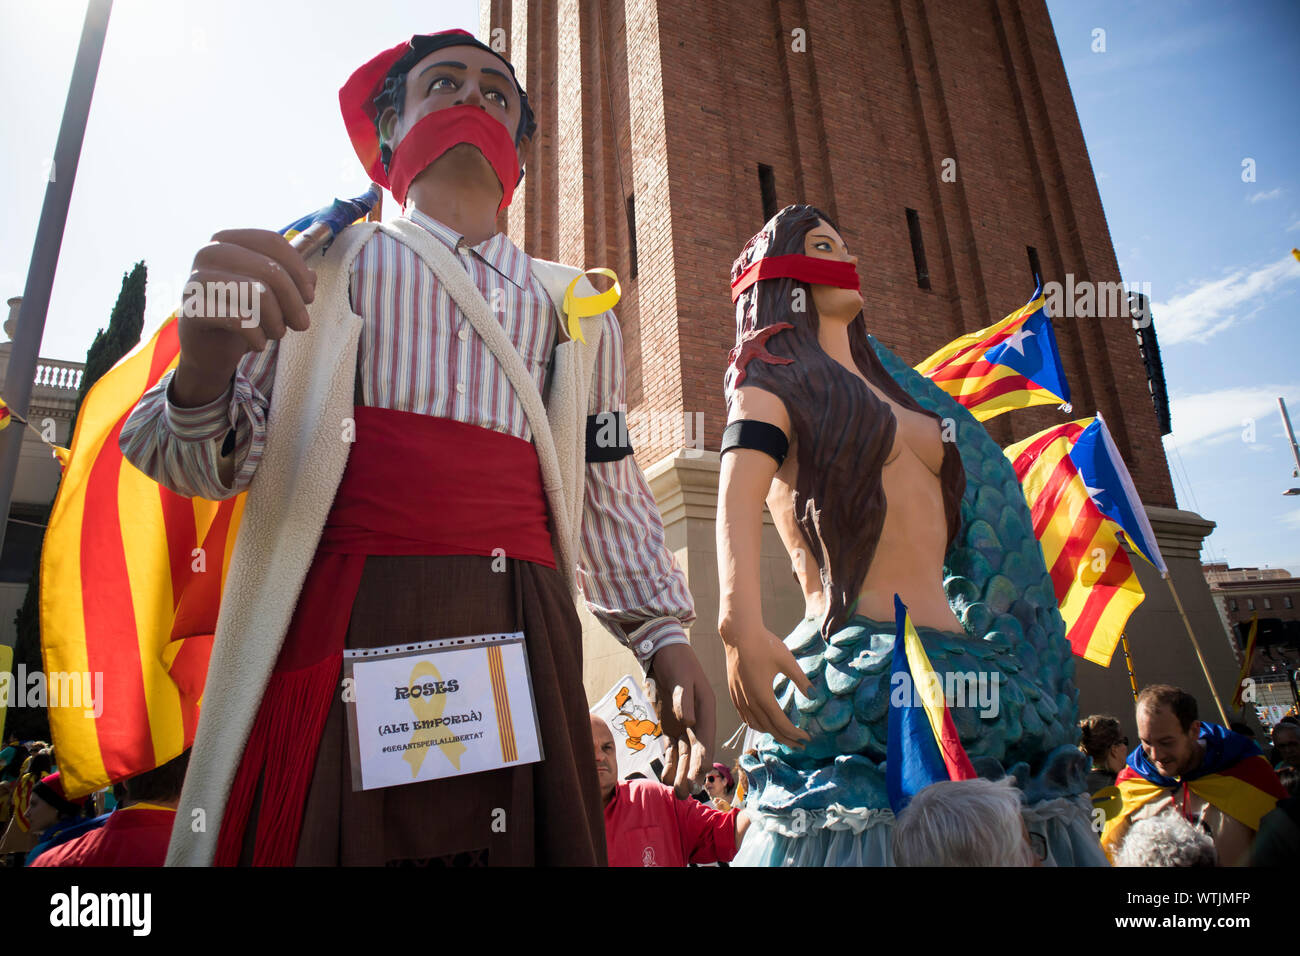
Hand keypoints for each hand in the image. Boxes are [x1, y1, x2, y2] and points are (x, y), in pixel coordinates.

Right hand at [173, 229, 316, 405]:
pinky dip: (258, 337)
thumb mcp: (273, 293)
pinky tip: (258, 344)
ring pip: (257, 293)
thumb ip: (293, 279)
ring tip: (276, 334)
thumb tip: (311, 278)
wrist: (209, 349)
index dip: (298, 270)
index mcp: (227, 241)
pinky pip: (239, 320)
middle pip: (270, 269)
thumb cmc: (243, 313)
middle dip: (294, 303)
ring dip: (277, 322)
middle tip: (300, 324)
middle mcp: (208, 253)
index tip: (309, 297)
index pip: (272, 242)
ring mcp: (196, 280)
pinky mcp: (191, 310)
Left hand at [645, 643, 715, 798]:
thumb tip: (689, 723)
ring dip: (681, 773)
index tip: (699, 775)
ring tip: (677, 794)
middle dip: (691, 772)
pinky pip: (671, 748)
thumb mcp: (681, 676)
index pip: (705, 738)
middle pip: (695, 751)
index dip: (703, 757)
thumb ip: (685, 699)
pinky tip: (665, 778)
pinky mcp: (670, 726)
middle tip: (686, 793)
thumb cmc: (676, 661)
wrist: (662, 652)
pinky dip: (669, 763)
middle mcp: (698, 720)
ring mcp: (684, 725)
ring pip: (683, 754)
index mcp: (706, 709)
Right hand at [720, 621, 813, 749]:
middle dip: (786, 739)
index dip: (795, 734)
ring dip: (770, 733)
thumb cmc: (764, 644)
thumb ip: (801, 680)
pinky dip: (756, 724)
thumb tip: (814, 696)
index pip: (781, 724)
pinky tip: (763, 722)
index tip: (807, 738)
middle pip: (769, 729)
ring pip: (755, 725)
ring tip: (784, 735)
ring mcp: (739, 698)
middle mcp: (749, 701)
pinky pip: (744, 716)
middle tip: (800, 745)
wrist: (738, 633)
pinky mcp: (733, 693)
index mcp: (763, 695)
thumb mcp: (787, 661)